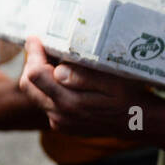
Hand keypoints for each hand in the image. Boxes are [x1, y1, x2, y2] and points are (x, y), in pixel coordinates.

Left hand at [18, 36, 161, 137]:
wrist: (135, 121)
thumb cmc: (127, 95)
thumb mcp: (112, 82)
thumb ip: (84, 77)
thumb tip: (58, 71)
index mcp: (70, 102)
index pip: (36, 75)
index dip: (34, 53)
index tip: (36, 38)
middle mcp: (60, 114)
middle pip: (28, 86)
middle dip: (31, 63)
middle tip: (42, 48)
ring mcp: (59, 122)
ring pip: (35, 95)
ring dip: (39, 77)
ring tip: (53, 61)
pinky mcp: (61, 126)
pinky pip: (45, 104)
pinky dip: (48, 90)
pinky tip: (63, 81)